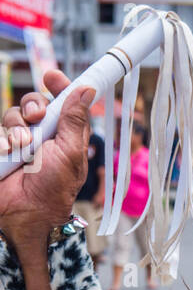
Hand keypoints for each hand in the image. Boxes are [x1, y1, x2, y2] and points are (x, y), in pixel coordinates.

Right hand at [0, 70, 95, 249]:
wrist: (25, 213)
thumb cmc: (54, 189)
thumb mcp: (70, 152)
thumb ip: (74, 119)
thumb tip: (87, 89)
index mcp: (66, 133)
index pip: (64, 101)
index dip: (59, 85)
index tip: (52, 76)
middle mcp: (44, 134)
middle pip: (35, 101)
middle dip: (34, 104)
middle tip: (36, 117)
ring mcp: (21, 141)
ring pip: (13, 113)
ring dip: (17, 126)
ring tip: (22, 147)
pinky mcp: (3, 148)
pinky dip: (2, 139)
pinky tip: (7, 152)